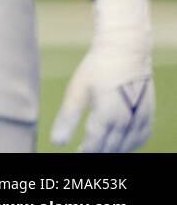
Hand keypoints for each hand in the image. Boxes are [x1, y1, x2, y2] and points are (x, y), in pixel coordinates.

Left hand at [51, 0, 152, 151]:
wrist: (126, 51)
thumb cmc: (97, 68)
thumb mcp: (77, 90)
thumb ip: (67, 117)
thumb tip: (56, 142)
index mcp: (107, 115)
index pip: (95, 144)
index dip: (85, 151)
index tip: (76, 153)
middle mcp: (126, 121)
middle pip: (111, 148)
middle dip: (98, 152)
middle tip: (84, 152)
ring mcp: (140, 118)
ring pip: (127, 146)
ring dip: (113, 150)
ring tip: (98, 149)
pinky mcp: (148, 113)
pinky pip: (141, 138)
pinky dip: (130, 145)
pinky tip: (120, 144)